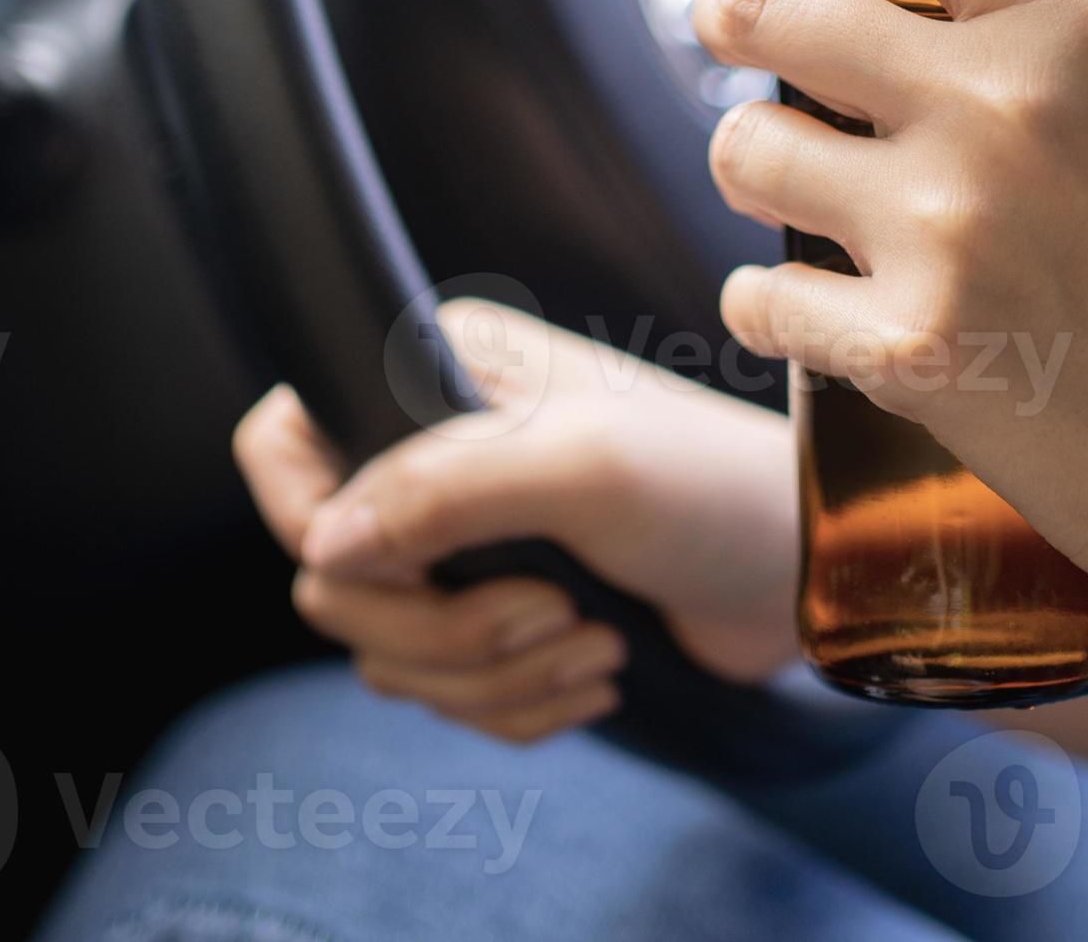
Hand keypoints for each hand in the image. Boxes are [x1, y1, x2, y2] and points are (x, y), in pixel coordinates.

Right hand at [231, 298, 795, 744]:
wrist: (801, 568)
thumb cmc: (709, 486)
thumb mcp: (582, 467)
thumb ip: (444, 492)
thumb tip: (321, 548)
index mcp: (431, 380)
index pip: (287, 447)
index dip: (308, 523)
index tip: (397, 570)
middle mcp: (430, 457)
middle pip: (335, 580)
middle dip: (443, 631)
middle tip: (551, 616)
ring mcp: (462, 542)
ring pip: (390, 652)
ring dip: (493, 677)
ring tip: (595, 646)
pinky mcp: (499, 618)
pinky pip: (448, 696)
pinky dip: (517, 708)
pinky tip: (599, 677)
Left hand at [690, 0, 1087, 657]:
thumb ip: (1073, 34)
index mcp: (1077, 25)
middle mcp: (1000, 108)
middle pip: (762, 2)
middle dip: (726, 12)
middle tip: (736, 34)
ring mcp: (946, 232)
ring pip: (740, 147)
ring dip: (752, 166)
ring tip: (802, 191)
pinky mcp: (909, 353)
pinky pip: (755, 298)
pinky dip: (768, 310)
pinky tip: (814, 317)